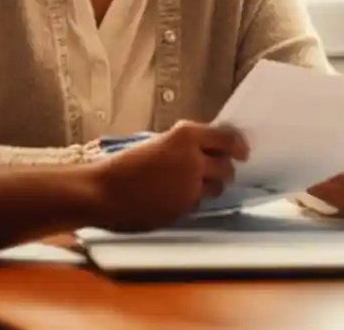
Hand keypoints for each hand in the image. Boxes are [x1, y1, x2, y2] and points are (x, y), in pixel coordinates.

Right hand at [92, 120, 248, 231]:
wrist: (101, 193)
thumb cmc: (122, 166)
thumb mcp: (156, 145)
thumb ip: (182, 147)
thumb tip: (204, 152)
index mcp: (185, 136)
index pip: (227, 139)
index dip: (238, 145)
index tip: (242, 152)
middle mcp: (193, 159)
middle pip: (227, 166)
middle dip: (223, 169)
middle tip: (215, 171)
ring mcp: (191, 186)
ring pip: (216, 188)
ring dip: (210, 187)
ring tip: (191, 186)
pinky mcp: (184, 208)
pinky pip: (198, 203)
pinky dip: (193, 201)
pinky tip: (174, 198)